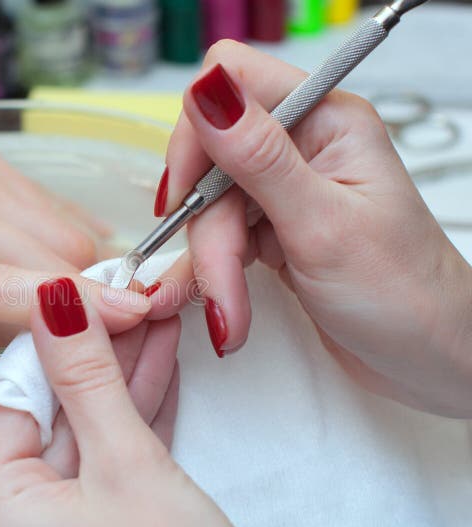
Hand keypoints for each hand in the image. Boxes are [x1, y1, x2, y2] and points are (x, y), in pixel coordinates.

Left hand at [0, 278, 242, 526]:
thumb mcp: (127, 465)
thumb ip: (87, 379)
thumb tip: (53, 303)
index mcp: (3, 508)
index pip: (11, 395)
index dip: (49, 340)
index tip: (85, 292)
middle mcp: (27, 517)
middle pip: (55, 408)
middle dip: (99, 350)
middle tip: (128, 296)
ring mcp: (73, 521)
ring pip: (94, 426)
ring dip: (127, 372)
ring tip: (154, 313)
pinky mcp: (116, 522)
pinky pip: (121, 453)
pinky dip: (142, 411)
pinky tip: (161, 364)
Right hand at [149, 42, 471, 416]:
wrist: (425, 356)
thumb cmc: (402, 292)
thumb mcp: (323, 225)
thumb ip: (259, 157)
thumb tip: (206, 88)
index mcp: (327, 119)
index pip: (235, 83)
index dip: (200, 134)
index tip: (189, 195)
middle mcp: (304, 145)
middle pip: (212, 160)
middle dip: (208, 230)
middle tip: (222, 284)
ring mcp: (285, 188)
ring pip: (210, 207)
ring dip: (213, 267)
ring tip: (233, 316)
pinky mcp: (272, 225)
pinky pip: (219, 237)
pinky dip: (217, 276)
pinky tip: (230, 311)